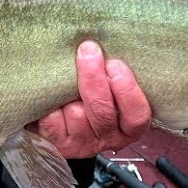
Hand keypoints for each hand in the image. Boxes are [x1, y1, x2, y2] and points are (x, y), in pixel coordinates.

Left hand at [28, 40, 151, 157]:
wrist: (58, 108)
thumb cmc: (90, 88)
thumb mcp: (110, 82)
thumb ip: (114, 71)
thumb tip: (105, 43)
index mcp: (128, 125)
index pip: (137, 115)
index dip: (127, 91)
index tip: (115, 64)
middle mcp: (108, 137)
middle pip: (103, 112)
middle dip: (94, 80)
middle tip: (88, 51)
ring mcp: (82, 143)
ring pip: (76, 114)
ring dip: (69, 93)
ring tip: (66, 76)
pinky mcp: (58, 144)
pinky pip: (52, 119)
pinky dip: (51, 104)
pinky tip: (52, 95)